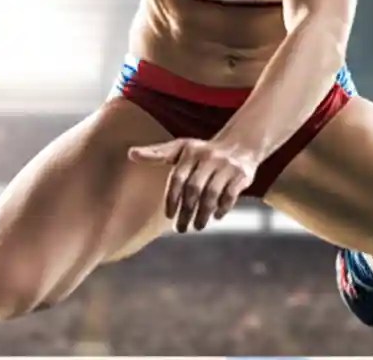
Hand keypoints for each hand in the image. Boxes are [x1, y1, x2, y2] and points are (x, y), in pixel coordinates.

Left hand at [128, 137, 258, 232]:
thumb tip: (130, 154)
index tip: (169, 216)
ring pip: (212, 194)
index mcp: (190, 151)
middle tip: (181, 228)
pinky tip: (216, 216)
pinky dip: (223, 208)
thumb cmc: (202, 151)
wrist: (241, 143)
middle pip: (194, 189)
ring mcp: (226, 166)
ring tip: (197, 226)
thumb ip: (157, 153)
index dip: (172, 198)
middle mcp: (208, 157)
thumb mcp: (180, 148)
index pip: (178, 177)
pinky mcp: (242, 175)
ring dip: (203, 214)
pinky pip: (230, 195)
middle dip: (187, 211)